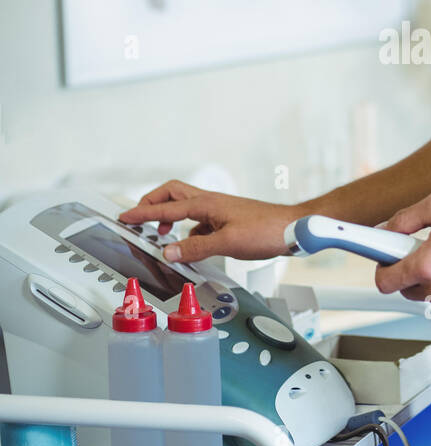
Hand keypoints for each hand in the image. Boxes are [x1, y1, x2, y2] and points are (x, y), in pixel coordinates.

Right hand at [118, 180, 297, 262]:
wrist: (291, 228)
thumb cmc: (266, 230)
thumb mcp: (227, 243)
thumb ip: (195, 248)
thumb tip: (168, 251)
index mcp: (206, 204)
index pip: (165, 208)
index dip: (142, 213)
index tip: (125, 217)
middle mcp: (209, 202)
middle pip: (171, 194)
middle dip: (151, 203)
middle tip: (137, 218)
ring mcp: (218, 209)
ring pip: (184, 207)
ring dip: (168, 217)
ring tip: (160, 234)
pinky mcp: (225, 219)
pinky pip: (198, 221)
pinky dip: (187, 230)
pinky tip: (190, 245)